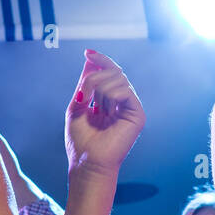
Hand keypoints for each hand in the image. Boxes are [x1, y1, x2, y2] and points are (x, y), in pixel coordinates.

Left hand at [65, 49, 144, 176]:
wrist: (87, 162)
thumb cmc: (80, 140)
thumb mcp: (77, 106)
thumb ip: (85, 84)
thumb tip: (90, 60)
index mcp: (109, 102)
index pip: (109, 74)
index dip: (100, 61)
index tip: (87, 52)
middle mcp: (122, 103)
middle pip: (114, 72)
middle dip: (95, 76)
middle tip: (84, 93)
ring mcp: (130, 108)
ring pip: (119, 79)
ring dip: (99, 86)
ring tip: (92, 103)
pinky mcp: (137, 115)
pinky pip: (125, 90)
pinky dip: (110, 93)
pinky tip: (103, 105)